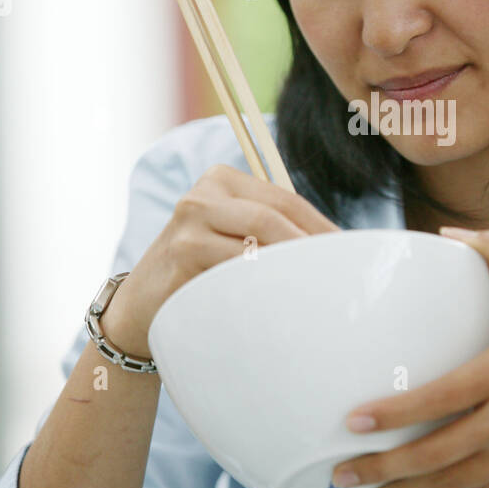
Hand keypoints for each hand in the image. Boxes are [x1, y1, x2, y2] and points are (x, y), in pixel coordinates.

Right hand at [104, 164, 339, 355]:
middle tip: (340, 270)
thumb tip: (333, 247)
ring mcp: (188, 223)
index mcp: (222, 180)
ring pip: (257, 237)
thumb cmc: (198, 272)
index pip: (285, 199)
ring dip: (292, 262)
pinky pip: (234, 268)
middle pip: (273, 214)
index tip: (349, 251)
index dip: (321, 226)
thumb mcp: (231, 238)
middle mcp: (202, 194)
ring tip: (318, 283)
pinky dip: (263, 282)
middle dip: (312, 243)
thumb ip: (270, 231)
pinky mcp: (180, 255)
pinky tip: (281, 298)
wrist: (139, 307)